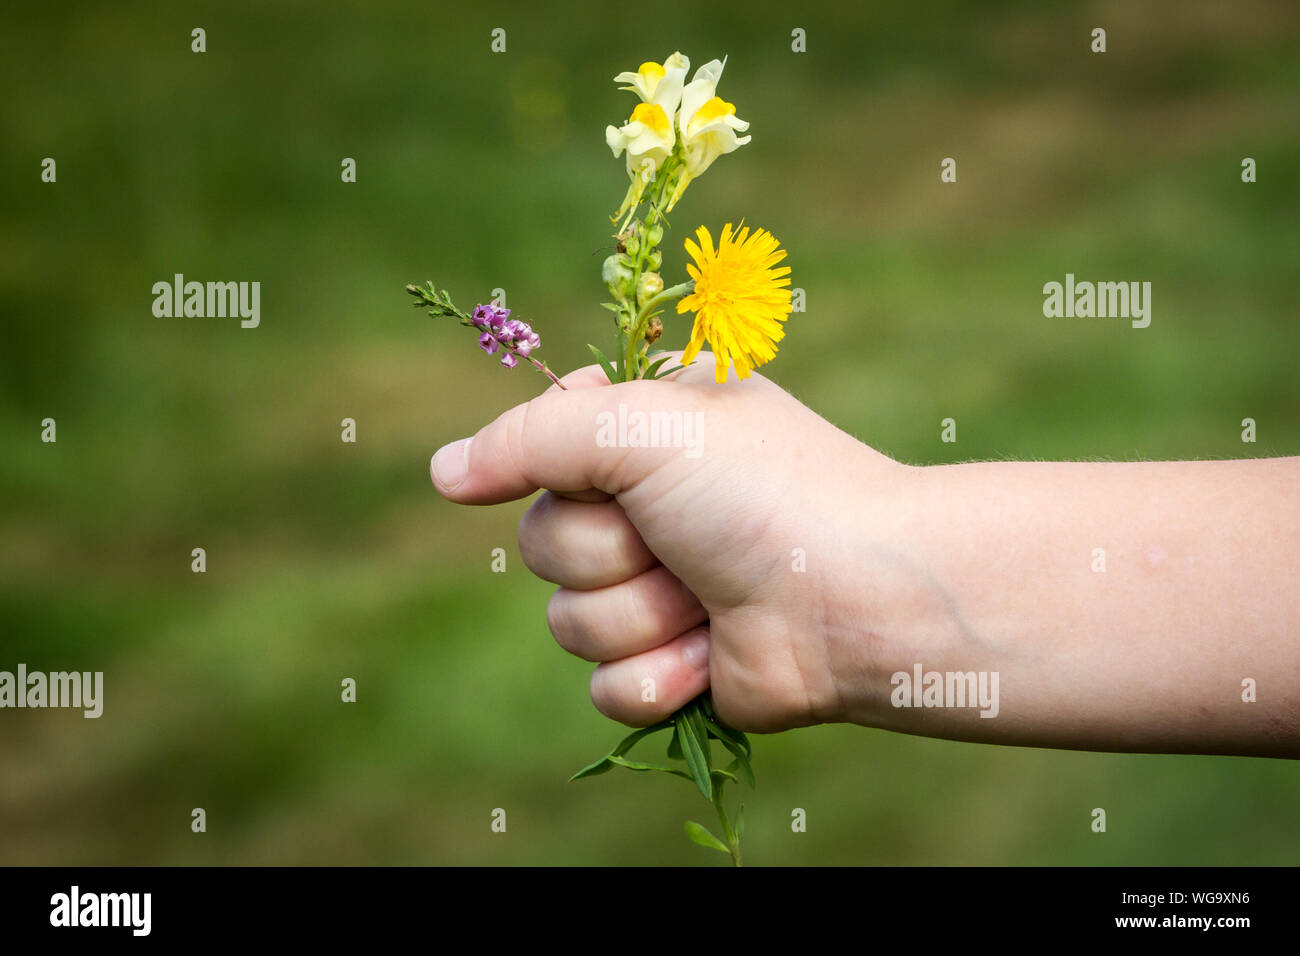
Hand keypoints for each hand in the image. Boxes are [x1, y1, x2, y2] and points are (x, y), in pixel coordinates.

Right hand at [430, 356, 905, 732]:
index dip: (566, 467)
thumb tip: (441, 474)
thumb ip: (530, 439)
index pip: (540, 445)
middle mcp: (648, 507)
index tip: (622, 469)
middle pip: (541, 544)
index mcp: (646, 433)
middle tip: (682, 539)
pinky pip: (605, 687)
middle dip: (610, 553)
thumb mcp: (643, 425)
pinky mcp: (674, 664)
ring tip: (710, 597)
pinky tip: (715, 654)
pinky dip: (660, 675)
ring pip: (568, 623)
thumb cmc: (764, 492)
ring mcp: (660, 588)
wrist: (857, 599)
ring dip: (641, 615)